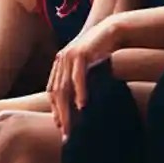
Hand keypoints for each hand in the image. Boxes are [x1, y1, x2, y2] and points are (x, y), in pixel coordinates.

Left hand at [48, 17, 120, 135]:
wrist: (111, 30)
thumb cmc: (101, 50)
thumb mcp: (86, 66)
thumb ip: (79, 79)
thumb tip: (79, 101)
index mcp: (59, 63)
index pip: (52, 90)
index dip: (54, 108)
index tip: (59, 124)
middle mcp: (61, 59)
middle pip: (56, 92)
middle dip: (59, 114)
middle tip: (64, 132)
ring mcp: (69, 56)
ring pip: (64, 87)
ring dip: (66, 108)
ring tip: (70, 124)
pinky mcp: (81, 54)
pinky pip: (78, 77)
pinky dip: (80, 92)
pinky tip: (82, 105)